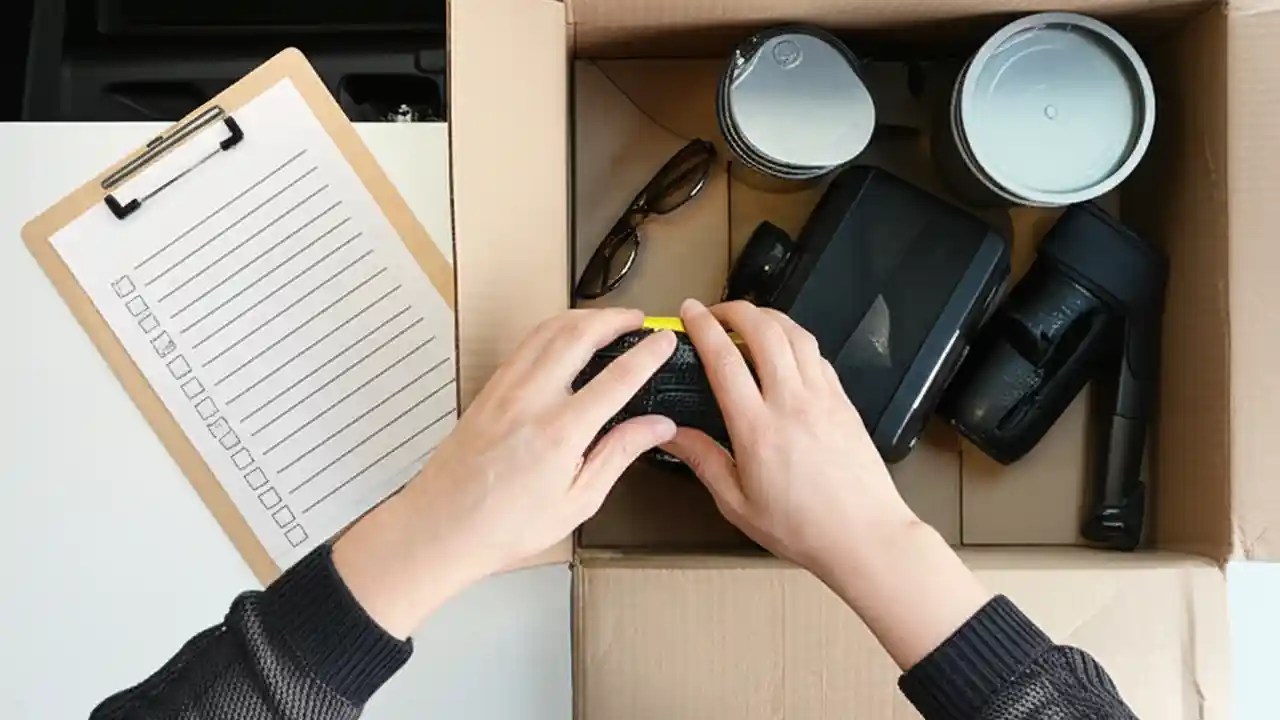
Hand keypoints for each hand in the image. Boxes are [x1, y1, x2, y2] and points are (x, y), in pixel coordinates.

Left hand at [334, 308, 676, 636]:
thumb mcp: (577, 502)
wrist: (440, 528)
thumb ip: (618, 455)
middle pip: (579, 334)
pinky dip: (552, 330)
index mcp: (561, 432)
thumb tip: (657, 427)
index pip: (617, 377)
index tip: (666, 340)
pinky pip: (525, 345)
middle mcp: (531, 400)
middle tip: (638, 318)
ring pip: (548, 330)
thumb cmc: (504, 526)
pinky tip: (564, 337)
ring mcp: (505, 390)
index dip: (648, 353)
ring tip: (607, 320)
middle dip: (614, 318)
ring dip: (582, 317)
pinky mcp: (488, 390)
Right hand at [665, 299, 990, 669]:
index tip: (688, 312)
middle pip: (762, 331)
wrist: (865, 536)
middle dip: (735, 309)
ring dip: (768, 316)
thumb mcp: (737, 504)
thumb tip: (670, 434)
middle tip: (715, 311)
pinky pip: (818, 355)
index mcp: (757, 428)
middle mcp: (791, 403)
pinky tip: (785, 348)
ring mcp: (823, 398)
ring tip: (749, 319)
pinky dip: (796, 339)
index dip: (702, 327)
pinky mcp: (844, 401)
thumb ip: (704, 461)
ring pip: (795, 334)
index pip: (724, 359)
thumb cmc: (801, 528)